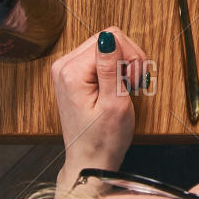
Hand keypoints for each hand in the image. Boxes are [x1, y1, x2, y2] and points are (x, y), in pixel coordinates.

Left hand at [51, 27, 151, 193]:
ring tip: (127, 86)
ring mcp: (67, 70)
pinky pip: (101, 57)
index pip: (111, 38)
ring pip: (107, 45)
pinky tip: (119, 85)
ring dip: (124, 62)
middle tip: (133, 84)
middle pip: (108, 38)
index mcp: (71, 72)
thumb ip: (110, 67)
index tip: (134, 82)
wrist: (91, 160)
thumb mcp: (113, 103)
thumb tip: (108, 38)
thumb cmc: (103, 139)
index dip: (130, 57)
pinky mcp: (73, 74)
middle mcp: (64, 66)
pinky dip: (116, 67)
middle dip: (129, 58)